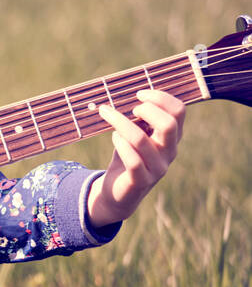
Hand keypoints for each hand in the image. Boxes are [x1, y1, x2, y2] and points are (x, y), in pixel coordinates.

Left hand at [87, 89, 185, 228]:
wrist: (118, 193)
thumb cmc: (126, 157)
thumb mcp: (135, 135)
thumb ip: (139, 119)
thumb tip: (132, 95)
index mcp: (171, 137)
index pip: (179, 111)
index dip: (160, 97)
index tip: (139, 94)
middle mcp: (169, 152)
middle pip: (169, 124)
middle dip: (147, 109)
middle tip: (131, 108)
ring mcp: (157, 168)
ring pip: (141, 140)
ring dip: (121, 122)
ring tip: (107, 114)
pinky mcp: (141, 181)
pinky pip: (133, 160)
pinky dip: (121, 144)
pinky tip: (114, 137)